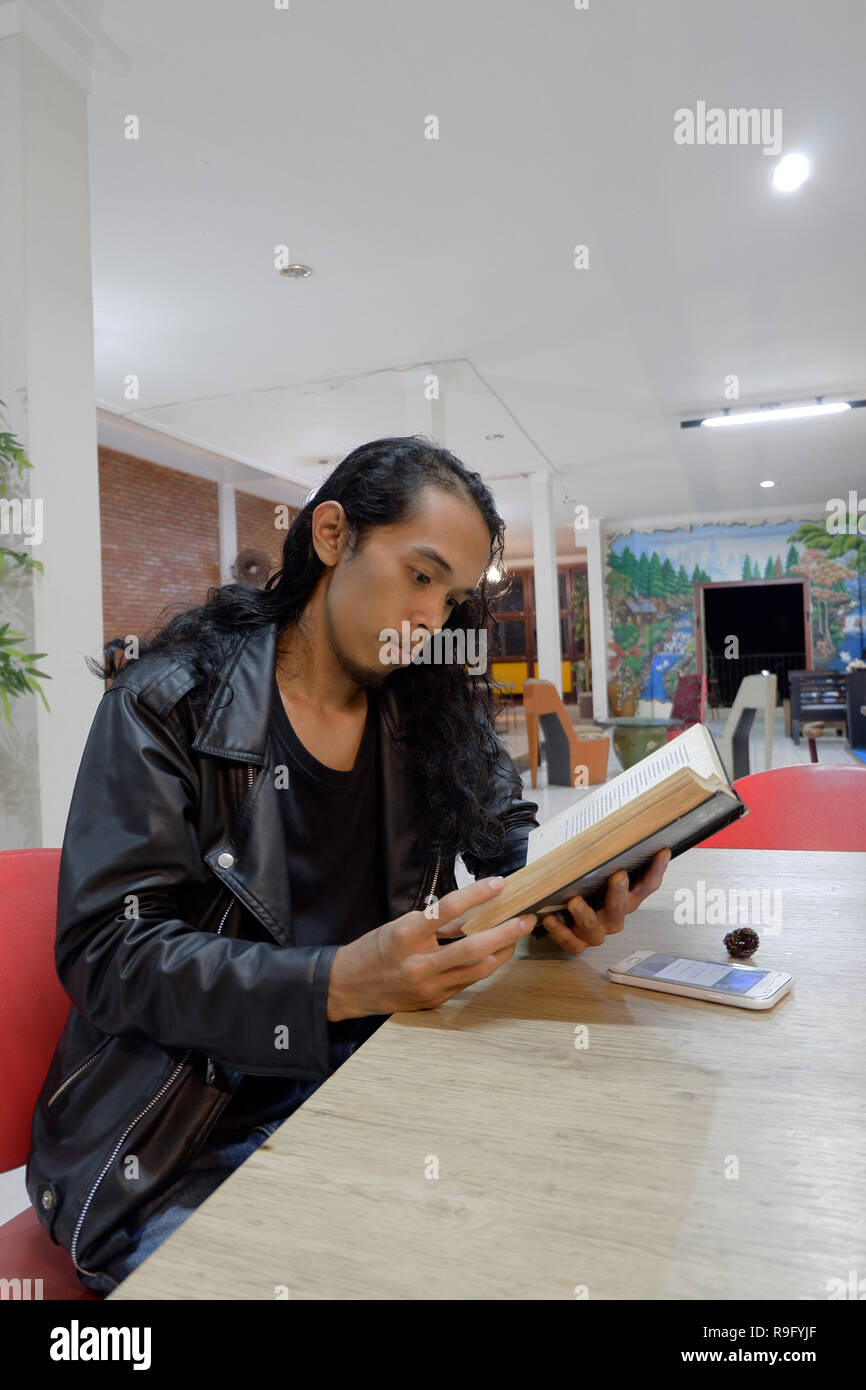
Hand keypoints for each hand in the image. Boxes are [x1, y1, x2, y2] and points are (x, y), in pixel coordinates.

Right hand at [326, 878, 537, 1018]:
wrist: (348, 987)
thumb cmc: (374, 950)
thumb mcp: (398, 926)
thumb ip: (434, 923)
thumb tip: (470, 913)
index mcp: (406, 935)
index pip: (448, 910)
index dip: (476, 895)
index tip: (498, 884)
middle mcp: (420, 963)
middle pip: (474, 948)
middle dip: (506, 932)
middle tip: (526, 919)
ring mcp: (430, 986)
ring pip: (479, 970)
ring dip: (503, 951)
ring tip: (516, 935)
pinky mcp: (435, 1000)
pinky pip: (468, 981)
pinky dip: (484, 965)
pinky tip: (494, 953)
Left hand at [538, 848, 670, 954]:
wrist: (562, 913)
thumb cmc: (583, 889)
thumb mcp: (596, 871)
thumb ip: (605, 856)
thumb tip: (612, 826)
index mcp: (625, 900)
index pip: (647, 886)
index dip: (656, 870)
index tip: (661, 852)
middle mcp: (613, 917)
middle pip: (622, 907)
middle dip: (620, 892)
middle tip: (618, 875)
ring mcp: (595, 932)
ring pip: (594, 927)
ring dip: (585, 914)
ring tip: (574, 901)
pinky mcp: (576, 942)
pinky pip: (569, 940)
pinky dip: (559, 930)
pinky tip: (550, 917)